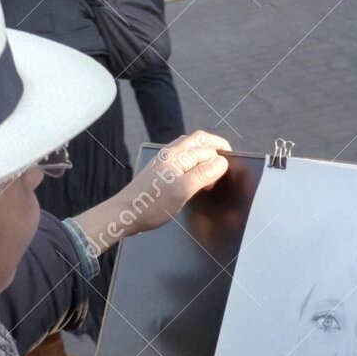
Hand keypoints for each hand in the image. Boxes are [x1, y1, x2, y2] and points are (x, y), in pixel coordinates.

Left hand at [75, 131, 231, 249]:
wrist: (125, 214)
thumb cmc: (151, 204)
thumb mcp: (183, 190)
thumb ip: (203, 173)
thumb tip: (221, 162)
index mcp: (176, 155)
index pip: (206, 146)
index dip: (221, 153)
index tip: (231, 166)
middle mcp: (170, 154)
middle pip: (197, 141)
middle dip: (214, 146)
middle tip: (227, 158)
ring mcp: (164, 162)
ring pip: (189, 150)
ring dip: (204, 154)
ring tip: (214, 168)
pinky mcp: (160, 172)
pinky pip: (182, 161)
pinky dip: (194, 164)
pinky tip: (196, 177)